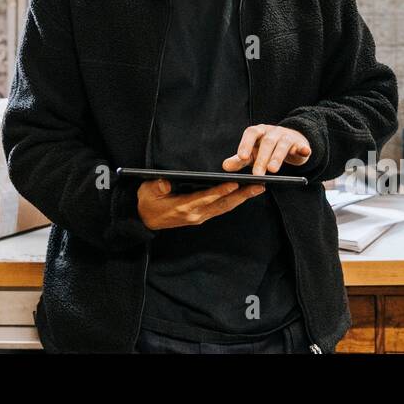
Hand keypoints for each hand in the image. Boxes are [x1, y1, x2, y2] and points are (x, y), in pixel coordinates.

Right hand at [136, 178, 264, 230]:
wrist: (145, 221)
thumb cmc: (147, 203)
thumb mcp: (147, 191)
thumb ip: (157, 186)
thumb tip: (165, 182)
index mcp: (184, 207)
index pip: (206, 197)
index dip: (221, 190)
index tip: (235, 183)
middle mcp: (196, 214)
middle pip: (223, 204)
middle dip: (242, 195)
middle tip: (258, 186)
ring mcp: (200, 217)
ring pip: (225, 207)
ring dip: (242, 198)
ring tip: (257, 189)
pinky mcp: (201, 217)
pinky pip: (221, 209)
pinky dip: (234, 201)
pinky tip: (243, 195)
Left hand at [222, 124, 311, 175]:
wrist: (291, 142)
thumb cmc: (266, 149)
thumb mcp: (252, 153)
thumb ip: (239, 160)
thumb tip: (225, 167)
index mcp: (259, 132)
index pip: (251, 133)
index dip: (246, 144)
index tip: (242, 157)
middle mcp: (273, 132)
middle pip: (267, 142)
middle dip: (262, 158)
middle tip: (257, 174)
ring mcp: (287, 136)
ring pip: (282, 144)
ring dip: (277, 156)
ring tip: (272, 170)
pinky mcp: (300, 144)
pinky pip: (302, 146)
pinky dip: (303, 149)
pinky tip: (304, 152)